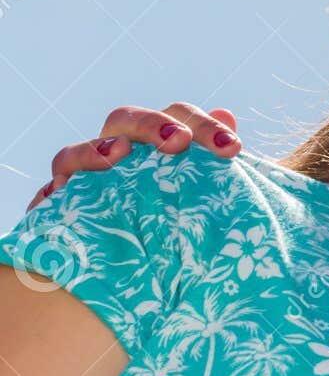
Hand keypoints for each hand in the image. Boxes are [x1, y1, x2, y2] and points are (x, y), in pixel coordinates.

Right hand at [26, 103, 240, 211]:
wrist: (139, 260)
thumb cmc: (182, 217)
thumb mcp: (202, 188)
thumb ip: (211, 155)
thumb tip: (228, 114)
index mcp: (158, 140)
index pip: (178, 116)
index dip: (203, 126)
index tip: (232, 148)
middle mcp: (118, 149)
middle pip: (125, 119)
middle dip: (152, 125)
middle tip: (177, 142)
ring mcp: (83, 176)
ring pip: (75, 153)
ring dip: (94, 150)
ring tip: (117, 155)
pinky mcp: (59, 206)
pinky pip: (49, 195)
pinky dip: (52, 192)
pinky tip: (61, 195)